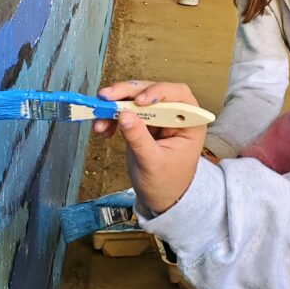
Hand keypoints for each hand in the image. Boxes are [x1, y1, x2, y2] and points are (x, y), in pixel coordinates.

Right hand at [94, 81, 206, 213]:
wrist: (161, 197)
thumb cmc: (166, 182)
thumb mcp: (153, 163)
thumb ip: (139, 139)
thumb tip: (124, 116)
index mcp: (190, 122)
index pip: (179, 95)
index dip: (159, 91)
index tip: (140, 101)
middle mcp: (175, 114)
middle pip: (152, 91)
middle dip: (128, 93)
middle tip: (106, 97)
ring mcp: (158, 117)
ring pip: (135, 98)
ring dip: (115, 104)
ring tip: (99, 118)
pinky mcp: (142, 122)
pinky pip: (125, 111)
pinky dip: (111, 116)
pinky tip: (102, 128)